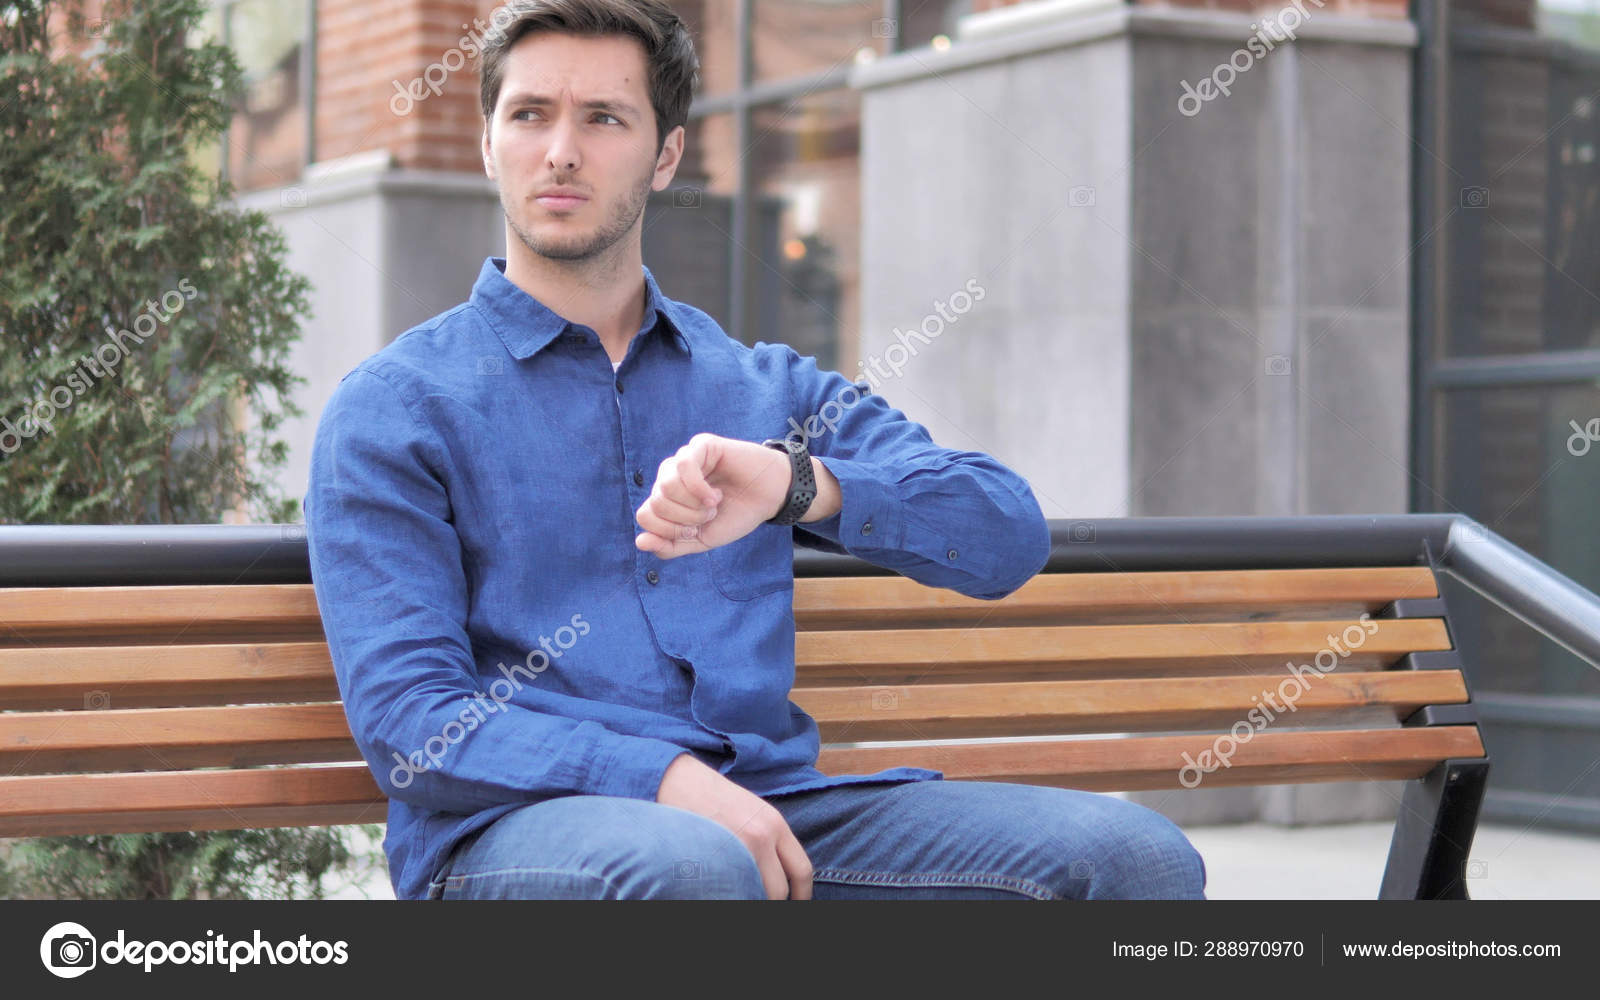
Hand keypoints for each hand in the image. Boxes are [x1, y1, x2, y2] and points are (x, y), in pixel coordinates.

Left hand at [634, 433, 790, 557]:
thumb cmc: (736, 515)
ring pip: (665, 486)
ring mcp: (684, 459)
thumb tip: (640, 542)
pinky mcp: (701, 445)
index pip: (645, 515)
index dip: (669, 531)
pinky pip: (684, 465)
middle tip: (709, 515)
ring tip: (714, 503)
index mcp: (667, 498)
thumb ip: (670, 546)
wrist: (769, 499)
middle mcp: (670, 476)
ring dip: (693, 505)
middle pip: (655, 503)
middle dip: (685, 519)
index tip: (695, 531)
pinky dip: (699, 488)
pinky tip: (715, 495)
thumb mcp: (702, 540)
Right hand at [656, 753, 812, 899]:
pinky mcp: (713, 856)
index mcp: (775, 825)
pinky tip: (722, 891)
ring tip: (738, 894)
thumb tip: (781, 877)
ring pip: (754, 892)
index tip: (796, 904)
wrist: (681, 781)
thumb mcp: (755, 812)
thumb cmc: (717, 798)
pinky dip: (730, 894)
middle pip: (778, 889)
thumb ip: (772, 842)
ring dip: (748, 897)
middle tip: (759, 900)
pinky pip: (729, 889)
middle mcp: (762, 836)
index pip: (802, 870)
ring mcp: (737, 847)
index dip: (802, 895)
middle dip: (771, 901)